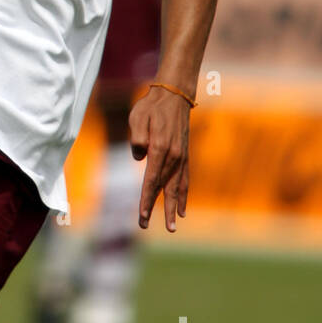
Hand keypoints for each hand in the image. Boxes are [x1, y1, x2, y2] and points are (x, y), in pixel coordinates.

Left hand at [128, 85, 190, 231]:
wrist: (174, 94)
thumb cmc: (150, 106)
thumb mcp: (137, 117)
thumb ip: (137, 138)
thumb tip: (140, 157)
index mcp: (161, 148)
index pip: (151, 180)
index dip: (146, 199)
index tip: (142, 216)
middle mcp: (174, 156)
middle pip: (165, 188)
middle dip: (159, 210)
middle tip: (153, 228)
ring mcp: (182, 157)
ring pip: (178, 187)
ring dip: (174, 207)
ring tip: (173, 225)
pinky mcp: (184, 155)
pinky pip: (185, 179)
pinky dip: (183, 195)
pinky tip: (181, 208)